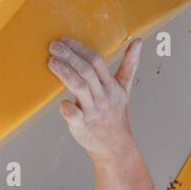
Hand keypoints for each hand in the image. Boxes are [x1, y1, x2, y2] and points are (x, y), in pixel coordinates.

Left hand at [48, 37, 142, 161]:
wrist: (116, 148)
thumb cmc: (116, 116)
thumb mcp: (124, 89)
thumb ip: (129, 65)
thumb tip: (138, 41)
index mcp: (112, 87)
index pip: (97, 62)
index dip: (81, 49)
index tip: (66, 41)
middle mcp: (103, 97)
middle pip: (87, 71)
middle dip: (70, 56)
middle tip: (54, 46)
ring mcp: (93, 112)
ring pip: (79, 87)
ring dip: (65, 73)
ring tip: (52, 62)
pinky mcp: (82, 126)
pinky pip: (74, 115)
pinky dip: (67, 108)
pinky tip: (60, 102)